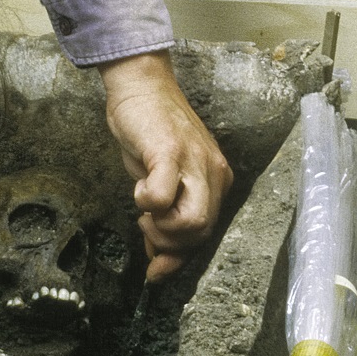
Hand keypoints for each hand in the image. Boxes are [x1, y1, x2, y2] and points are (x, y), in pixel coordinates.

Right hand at [99, 51, 233, 281]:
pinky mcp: (169, 150)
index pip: (206, 233)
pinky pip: (163, 194)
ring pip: (192, 222)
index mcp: (216, 180)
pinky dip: (147, 202)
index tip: (157, 269)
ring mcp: (194, 161)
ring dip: (159, 226)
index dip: (180, 256)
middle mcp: (213, 172)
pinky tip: (140, 188)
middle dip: (169, 242)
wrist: (142, 86)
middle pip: (202, 232)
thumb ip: (166, 216)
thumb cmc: (151, 132)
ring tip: (144, 208)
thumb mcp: (163, 179)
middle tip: (146, 225)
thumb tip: (157, 259)